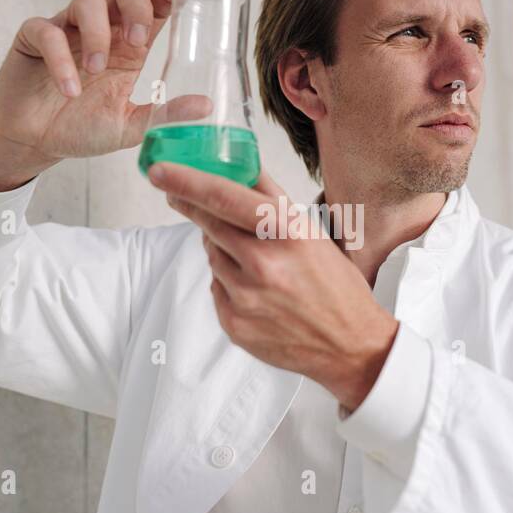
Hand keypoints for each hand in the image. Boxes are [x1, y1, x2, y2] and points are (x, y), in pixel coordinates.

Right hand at [0, 0, 207, 190]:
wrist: (36, 143)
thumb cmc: (82, 128)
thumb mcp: (131, 126)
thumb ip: (164, 115)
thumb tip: (207, 105)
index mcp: (129, 46)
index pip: (153, 7)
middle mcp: (101, 30)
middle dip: (135, 4)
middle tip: (138, 39)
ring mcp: (66, 30)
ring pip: (86, 0)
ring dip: (97, 33)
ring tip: (95, 70)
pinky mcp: (33, 39)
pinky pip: (47, 31)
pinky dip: (60, 59)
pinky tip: (70, 89)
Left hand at [149, 162, 399, 409]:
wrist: (351, 346)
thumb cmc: (336, 286)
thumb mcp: (313, 234)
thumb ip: (273, 202)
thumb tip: (241, 166)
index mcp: (288, 233)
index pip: (224, 197)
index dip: (187, 181)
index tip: (160, 171)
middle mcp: (265, 263)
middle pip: (209, 224)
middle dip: (190, 207)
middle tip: (176, 194)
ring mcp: (247, 297)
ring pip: (212, 256)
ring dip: (221, 249)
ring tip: (252, 259)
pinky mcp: (235, 324)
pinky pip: (217, 288)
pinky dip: (228, 282)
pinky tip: (255, 290)